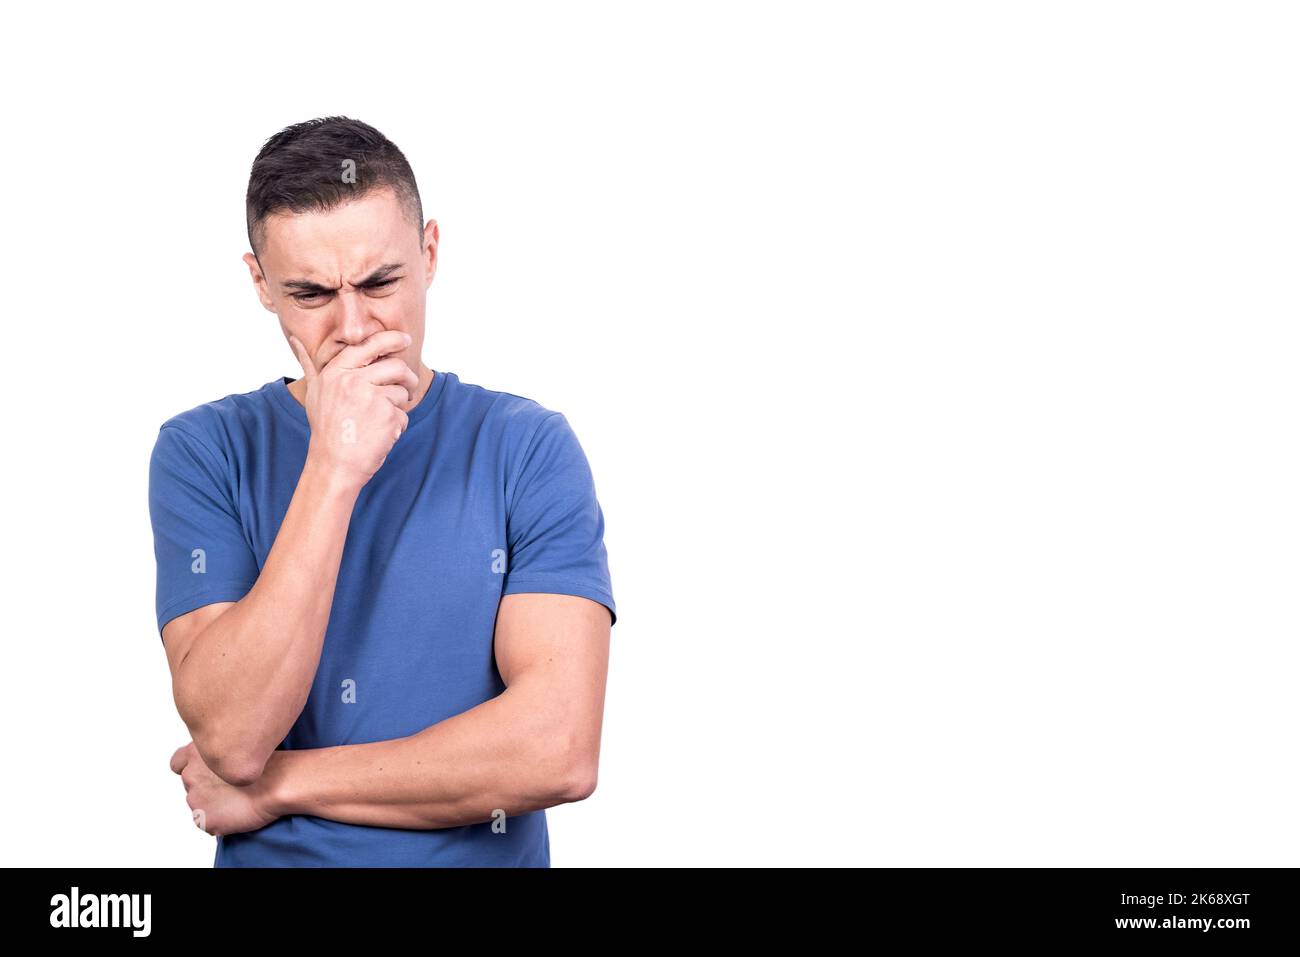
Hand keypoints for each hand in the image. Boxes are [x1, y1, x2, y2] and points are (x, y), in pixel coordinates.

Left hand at [171, 742, 279, 836]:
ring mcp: (195, 798)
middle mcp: (190, 774)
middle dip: (206, 787)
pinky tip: (238, 812)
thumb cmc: (268, 762)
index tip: (208, 771)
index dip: (191, 767)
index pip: (177, 763)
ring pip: (199, 805)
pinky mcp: (203, 819)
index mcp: (196, 752)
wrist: (280, 781)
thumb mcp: (239, 745)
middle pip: (191, 785)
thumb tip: (216, 767)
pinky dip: (220, 821)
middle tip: (231, 787)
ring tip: (239, 800)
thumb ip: (217, 754)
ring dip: (214, 804)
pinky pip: (208, 823)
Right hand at [288, 330, 420, 489]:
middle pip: (396, 366)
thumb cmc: (325, 429)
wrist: (333, 465)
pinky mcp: (387, 417)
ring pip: (402, 391)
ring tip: (381, 420)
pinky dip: (398, 426)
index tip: (405, 339)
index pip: (369, 345)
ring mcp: (371, 398)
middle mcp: (352, 381)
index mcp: (335, 372)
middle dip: (408, 378)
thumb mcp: (314, 393)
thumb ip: (310, 365)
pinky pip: (404, 414)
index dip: (391, 339)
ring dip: (399, 406)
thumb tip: (295, 338)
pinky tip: (380, 435)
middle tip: (410, 386)